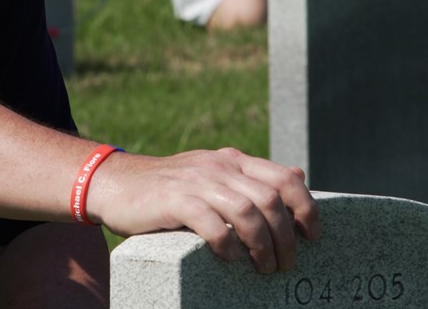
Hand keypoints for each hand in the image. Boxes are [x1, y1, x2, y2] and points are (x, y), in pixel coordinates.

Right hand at [86, 148, 319, 272]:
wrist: (115, 183)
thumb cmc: (169, 188)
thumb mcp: (213, 174)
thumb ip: (253, 176)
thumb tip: (298, 175)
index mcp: (233, 160)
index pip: (285, 178)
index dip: (307, 208)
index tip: (312, 236)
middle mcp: (219, 167)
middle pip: (271, 199)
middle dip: (287, 236)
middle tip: (286, 264)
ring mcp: (196, 181)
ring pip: (248, 211)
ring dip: (262, 245)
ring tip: (264, 267)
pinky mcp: (174, 200)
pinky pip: (212, 223)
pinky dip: (227, 244)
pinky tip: (228, 258)